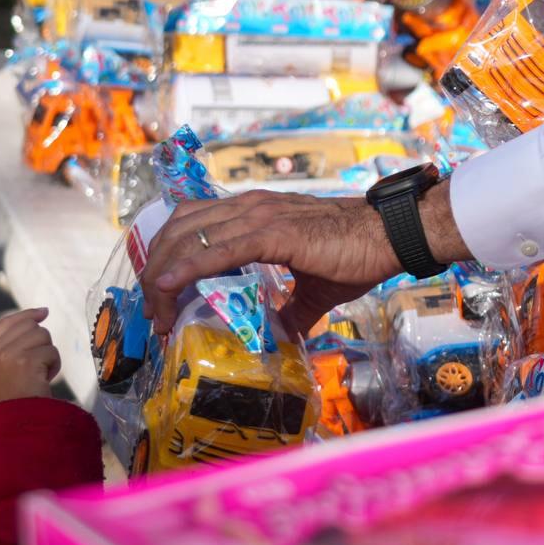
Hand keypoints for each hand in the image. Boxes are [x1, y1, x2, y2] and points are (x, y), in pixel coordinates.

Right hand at [0, 307, 61, 403]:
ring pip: (42, 336)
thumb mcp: (2, 370)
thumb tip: (42, 313)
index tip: (44, 312)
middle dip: (40, 343)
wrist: (15, 424)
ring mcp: (7, 355)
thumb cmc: (13, 401)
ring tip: (39, 375)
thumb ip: (12, 344)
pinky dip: (54, 365)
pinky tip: (44, 380)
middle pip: (29, 326)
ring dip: (48, 355)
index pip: (7, 322)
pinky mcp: (26, 361)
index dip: (27, 315)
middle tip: (38, 366)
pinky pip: (52, 351)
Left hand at [141, 193, 403, 334]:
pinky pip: (220, 249)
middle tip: (154, 311)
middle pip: (179, 229)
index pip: (191, 224)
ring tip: (158, 309)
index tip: (162, 298)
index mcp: (253, 213)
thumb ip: (291, 309)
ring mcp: (260, 216)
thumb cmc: (356, 255)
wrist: (389, 236)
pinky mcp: (274, 232)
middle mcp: (249, 207)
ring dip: (164, 275)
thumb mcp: (313, 288)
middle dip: (156, 270)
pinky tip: (169, 286)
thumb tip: (281, 337)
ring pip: (191, 237)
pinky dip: (188, 267)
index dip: (168, 257)